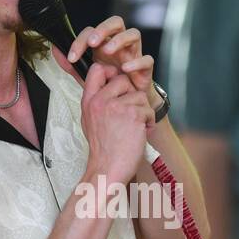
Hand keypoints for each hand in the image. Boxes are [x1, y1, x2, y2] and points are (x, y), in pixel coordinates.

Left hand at [58, 15, 156, 92]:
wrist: (127, 103)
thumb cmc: (109, 85)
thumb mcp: (86, 75)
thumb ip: (71, 64)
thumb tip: (55, 49)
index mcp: (103, 44)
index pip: (92, 31)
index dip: (80, 41)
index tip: (72, 57)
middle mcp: (119, 45)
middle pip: (116, 22)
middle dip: (103, 29)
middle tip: (93, 43)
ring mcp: (133, 54)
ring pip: (133, 34)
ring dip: (119, 40)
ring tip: (108, 51)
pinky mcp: (145, 68)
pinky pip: (147, 59)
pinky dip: (137, 62)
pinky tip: (126, 69)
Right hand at [80, 62, 153, 185]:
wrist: (107, 168)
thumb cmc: (103, 149)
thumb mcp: (90, 120)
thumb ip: (98, 101)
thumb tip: (110, 84)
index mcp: (89, 101)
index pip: (97, 70)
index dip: (111, 72)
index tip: (118, 86)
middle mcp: (101, 101)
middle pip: (123, 80)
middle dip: (131, 95)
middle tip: (131, 112)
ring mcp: (117, 107)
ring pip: (139, 95)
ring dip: (142, 111)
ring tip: (135, 126)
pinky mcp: (133, 115)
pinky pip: (148, 109)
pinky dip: (149, 121)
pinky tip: (141, 132)